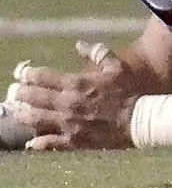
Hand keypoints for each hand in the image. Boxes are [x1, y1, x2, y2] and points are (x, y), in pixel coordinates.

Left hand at [5, 42, 140, 151]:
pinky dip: (37, 143)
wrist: (139, 120)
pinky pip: (48, 143)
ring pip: (36, 119)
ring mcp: (68, 123)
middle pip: (35, 97)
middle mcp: (68, 103)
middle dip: (21, 93)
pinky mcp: (72, 140)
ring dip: (23, 115)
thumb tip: (79, 44)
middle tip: (15, 91)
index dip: (30, 74)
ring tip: (17, 113)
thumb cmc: (129, 91)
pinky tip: (31, 142)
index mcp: (77, 83)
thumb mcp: (117, 67)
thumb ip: (97, 53)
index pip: (44, 77)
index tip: (22, 73)